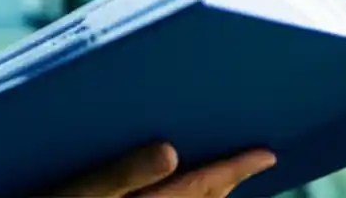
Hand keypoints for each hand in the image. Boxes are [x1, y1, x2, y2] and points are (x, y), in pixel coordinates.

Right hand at [41, 141, 276, 196]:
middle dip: (227, 181)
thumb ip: (122, 173)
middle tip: (251, 156)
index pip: (203, 186)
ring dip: (207, 193)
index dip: (238, 168)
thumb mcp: (78, 193)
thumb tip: (171, 151)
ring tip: (218, 171)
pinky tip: (172, 186)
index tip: (268, 153)